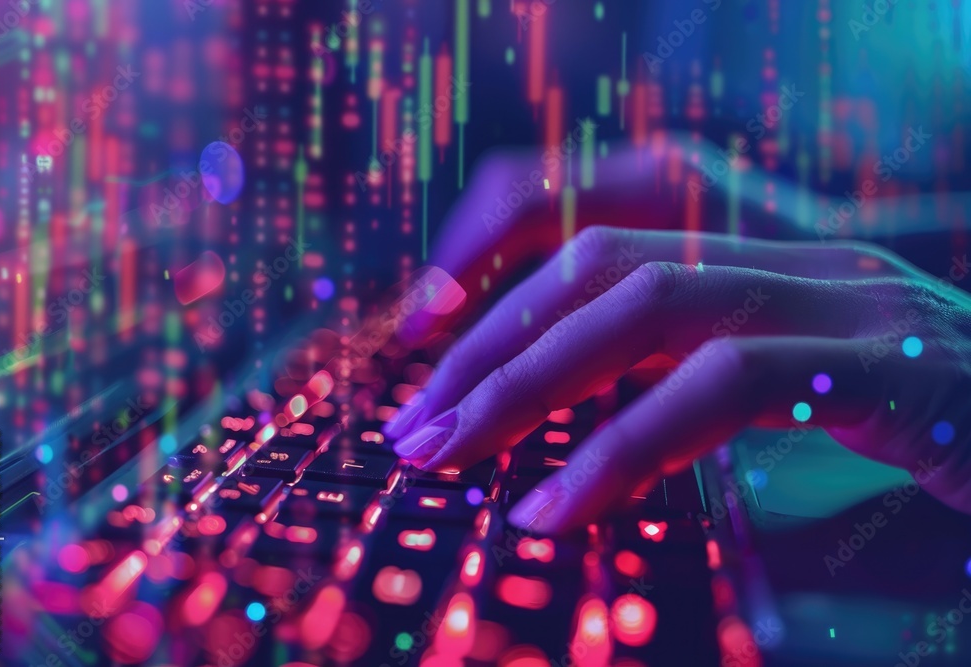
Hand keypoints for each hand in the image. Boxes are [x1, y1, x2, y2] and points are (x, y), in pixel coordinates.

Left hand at [386, 227, 970, 532]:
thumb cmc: (943, 445)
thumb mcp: (802, 414)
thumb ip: (692, 408)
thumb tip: (570, 459)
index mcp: (775, 266)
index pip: (605, 243)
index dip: (506, 301)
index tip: (434, 376)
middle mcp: (808, 264)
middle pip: (603, 266)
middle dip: (492, 348)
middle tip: (414, 430)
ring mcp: (853, 306)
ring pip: (650, 304)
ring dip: (529, 382)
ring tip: (450, 456)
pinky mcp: (896, 371)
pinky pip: (728, 384)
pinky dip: (626, 445)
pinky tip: (558, 507)